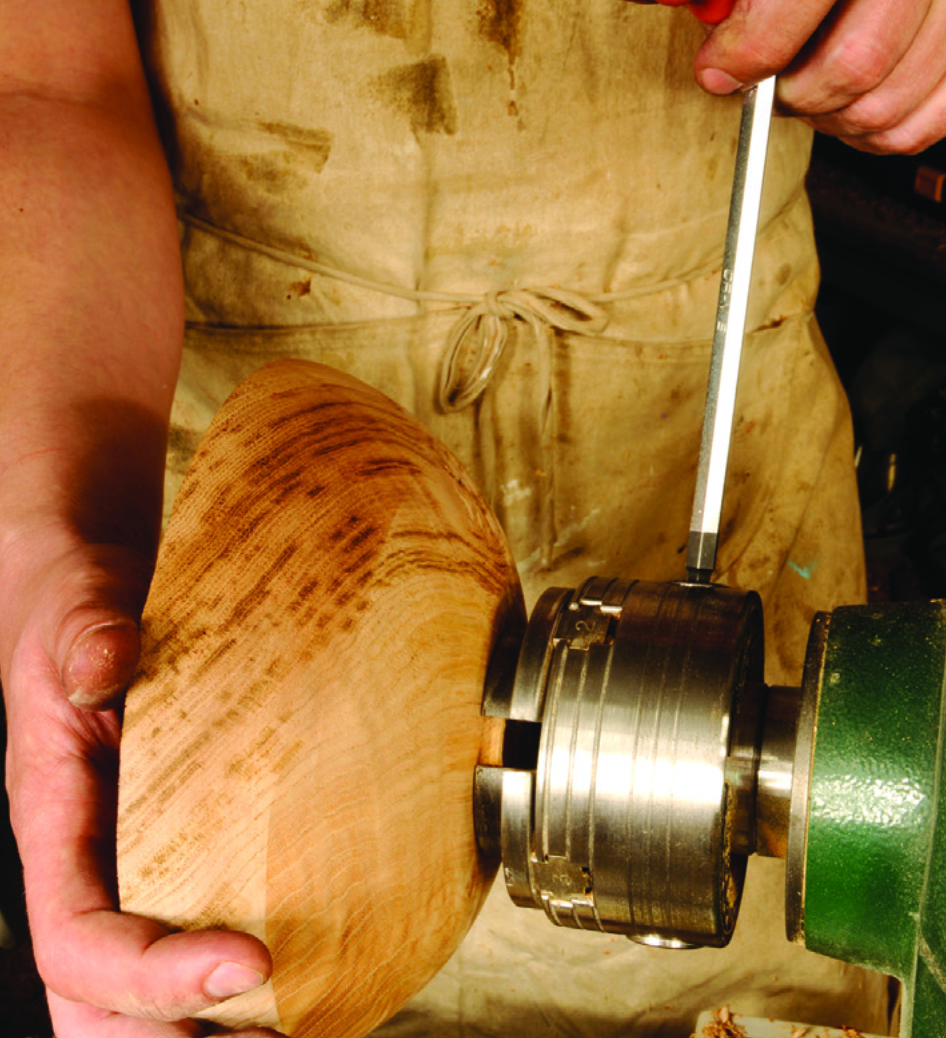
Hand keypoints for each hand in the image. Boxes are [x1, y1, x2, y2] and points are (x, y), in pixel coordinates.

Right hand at [2, 533, 284, 1036]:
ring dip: (212, 1021)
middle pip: (99, 998)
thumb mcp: (76, 605)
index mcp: (52, 815)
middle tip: (272, 1032)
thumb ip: (86, 633)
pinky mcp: (185, 830)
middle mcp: (91, 852)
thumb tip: (103, 666)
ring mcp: (135, 849)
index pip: (77, 937)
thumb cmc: (78, 600)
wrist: (96, 588)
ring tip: (298, 1020)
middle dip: (174, 1033)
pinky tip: (309, 963)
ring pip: (143, 982)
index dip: (150, 972)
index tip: (246, 963)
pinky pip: (197, 916)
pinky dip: (240, 967)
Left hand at [693, 0, 945, 153]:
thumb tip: (711, 46)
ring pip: (884, 108)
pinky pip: (920, 127)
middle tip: (772, 85)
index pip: (802, 3)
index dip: (752, 51)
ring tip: (809, 90)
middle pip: (854, 66)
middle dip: (795, 93)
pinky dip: (872, 133)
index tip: (719, 71)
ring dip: (830, 119)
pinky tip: (846, 106)